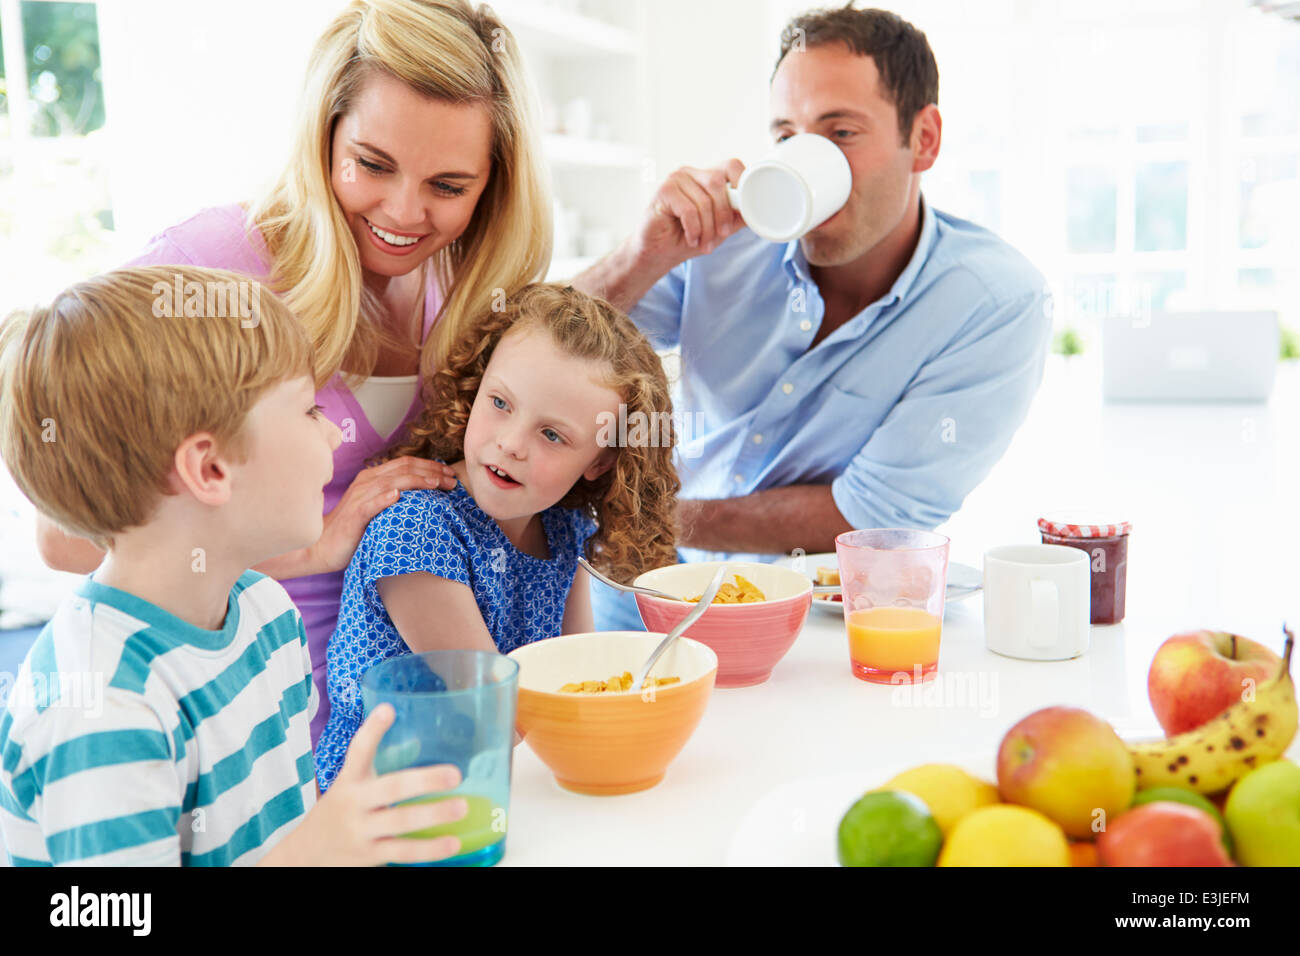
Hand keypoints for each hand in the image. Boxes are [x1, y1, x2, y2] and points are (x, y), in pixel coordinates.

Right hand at [272, 705, 467, 865]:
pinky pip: (403, 852)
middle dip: (425, 780)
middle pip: (392, 788)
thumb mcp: (350, 785)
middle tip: (456, 774)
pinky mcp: (370, 855)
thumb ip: (376, 767)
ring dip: (433, 815)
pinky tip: (454, 843)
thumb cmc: (341, 811)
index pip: (358, 751)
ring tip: (461, 807)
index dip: (372, 730)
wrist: (307, 854)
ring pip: (401, 821)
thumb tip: (421, 740)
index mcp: (350, 781)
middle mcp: (354, 803)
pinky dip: (430, 850)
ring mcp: (362, 831)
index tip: (388, 709)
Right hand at [311, 457, 456, 572]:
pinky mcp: (354, 515)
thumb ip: (396, 497)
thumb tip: (426, 496)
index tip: (451, 475)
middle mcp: (367, 482)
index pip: (406, 464)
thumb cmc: (354, 529)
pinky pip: (370, 504)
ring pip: (391, 482)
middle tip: (453, 481)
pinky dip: (384, 498)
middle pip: (404, 469)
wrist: (323, 545)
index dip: (431, 466)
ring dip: (416, 481)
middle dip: (432, 472)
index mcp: (373, 477)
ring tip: (437, 485)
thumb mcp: (378, 507)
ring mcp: (360, 497)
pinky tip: (398, 496)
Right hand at [634, 159, 746, 273]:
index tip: (745, 206)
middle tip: (721, 235)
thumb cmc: (688, 237)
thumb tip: (757, 209)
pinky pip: (689, 210)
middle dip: (723, 214)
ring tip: (703, 243)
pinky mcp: (664, 191)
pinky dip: (693, 229)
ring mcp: (676, 179)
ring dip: (707, 228)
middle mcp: (691, 173)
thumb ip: (737, 216)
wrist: (659, 253)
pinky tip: (690, 237)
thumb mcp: (720, 228)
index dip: (742, 183)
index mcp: (707, 176)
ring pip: (704, 200)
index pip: (732, 166)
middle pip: (718, 183)